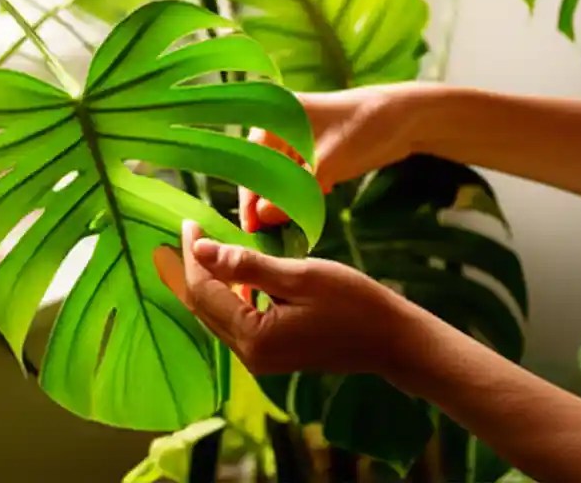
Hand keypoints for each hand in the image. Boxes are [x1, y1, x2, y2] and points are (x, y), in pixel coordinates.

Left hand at [152, 221, 412, 375]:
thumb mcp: (299, 275)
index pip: (203, 291)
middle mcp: (249, 355)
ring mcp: (259, 359)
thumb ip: (246, 264)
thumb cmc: (353, 303)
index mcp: (254, 338)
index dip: (191, 255)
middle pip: (202, 306)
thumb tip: (200, 248)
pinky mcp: (269, 354)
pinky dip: (227, 294)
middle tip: (191, 229)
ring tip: (205, 244)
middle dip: (192, 267)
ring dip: (207, 280)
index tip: (189, 222)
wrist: (390, 340)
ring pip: (215, 315)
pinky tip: (232, 271)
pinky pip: (234, 321)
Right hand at [240, 83, 430, 230]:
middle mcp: (280, 125)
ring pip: (279, 178)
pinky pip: (296, 179)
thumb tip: (263, 218)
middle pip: (261, 171)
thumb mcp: (329, 162)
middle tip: (267, 235)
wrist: (405, 119)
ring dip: (282, 203)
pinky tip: (306, 216)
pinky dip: (298, 197)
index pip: (250, 161)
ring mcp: (297, 140)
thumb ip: (296, 191)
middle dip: (264, 202)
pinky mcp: (313, 152)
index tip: (252, 227)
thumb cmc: (366, 128)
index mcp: (276, 116)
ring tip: (284, 232)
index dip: (249, 195)